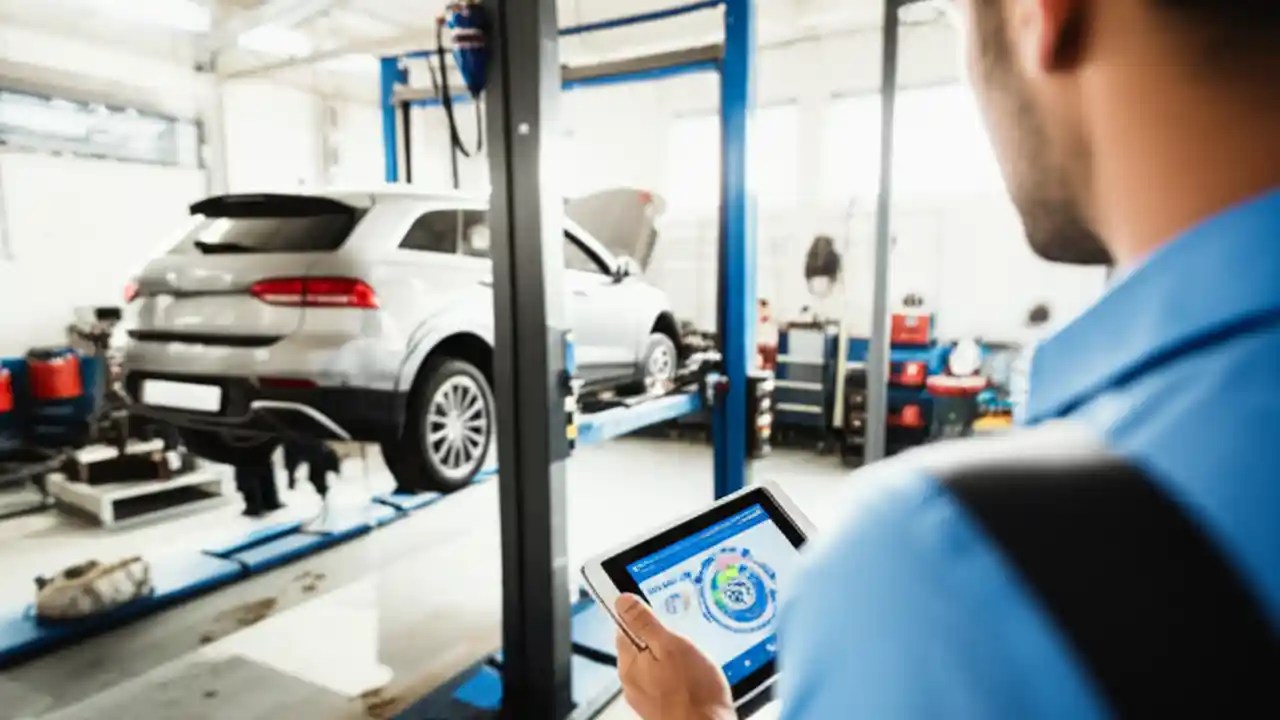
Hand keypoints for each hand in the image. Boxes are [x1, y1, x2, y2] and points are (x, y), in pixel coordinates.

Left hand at [614, 594, 735, 719]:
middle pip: (640, 648)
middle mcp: (632, 683)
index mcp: (629, 664)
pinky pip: (665, 683)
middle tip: (682, 639)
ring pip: (654, 666)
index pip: (624, 628)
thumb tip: (622, 601)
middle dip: (660, 640)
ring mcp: (646, 698)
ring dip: (670, 659)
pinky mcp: (662, 709)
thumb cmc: (693, 692)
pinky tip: (694, 678)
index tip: (661, 615)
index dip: (643, 617)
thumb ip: (645, 623)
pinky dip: (677, 677)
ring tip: (692, 659)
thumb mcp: (670, 646)